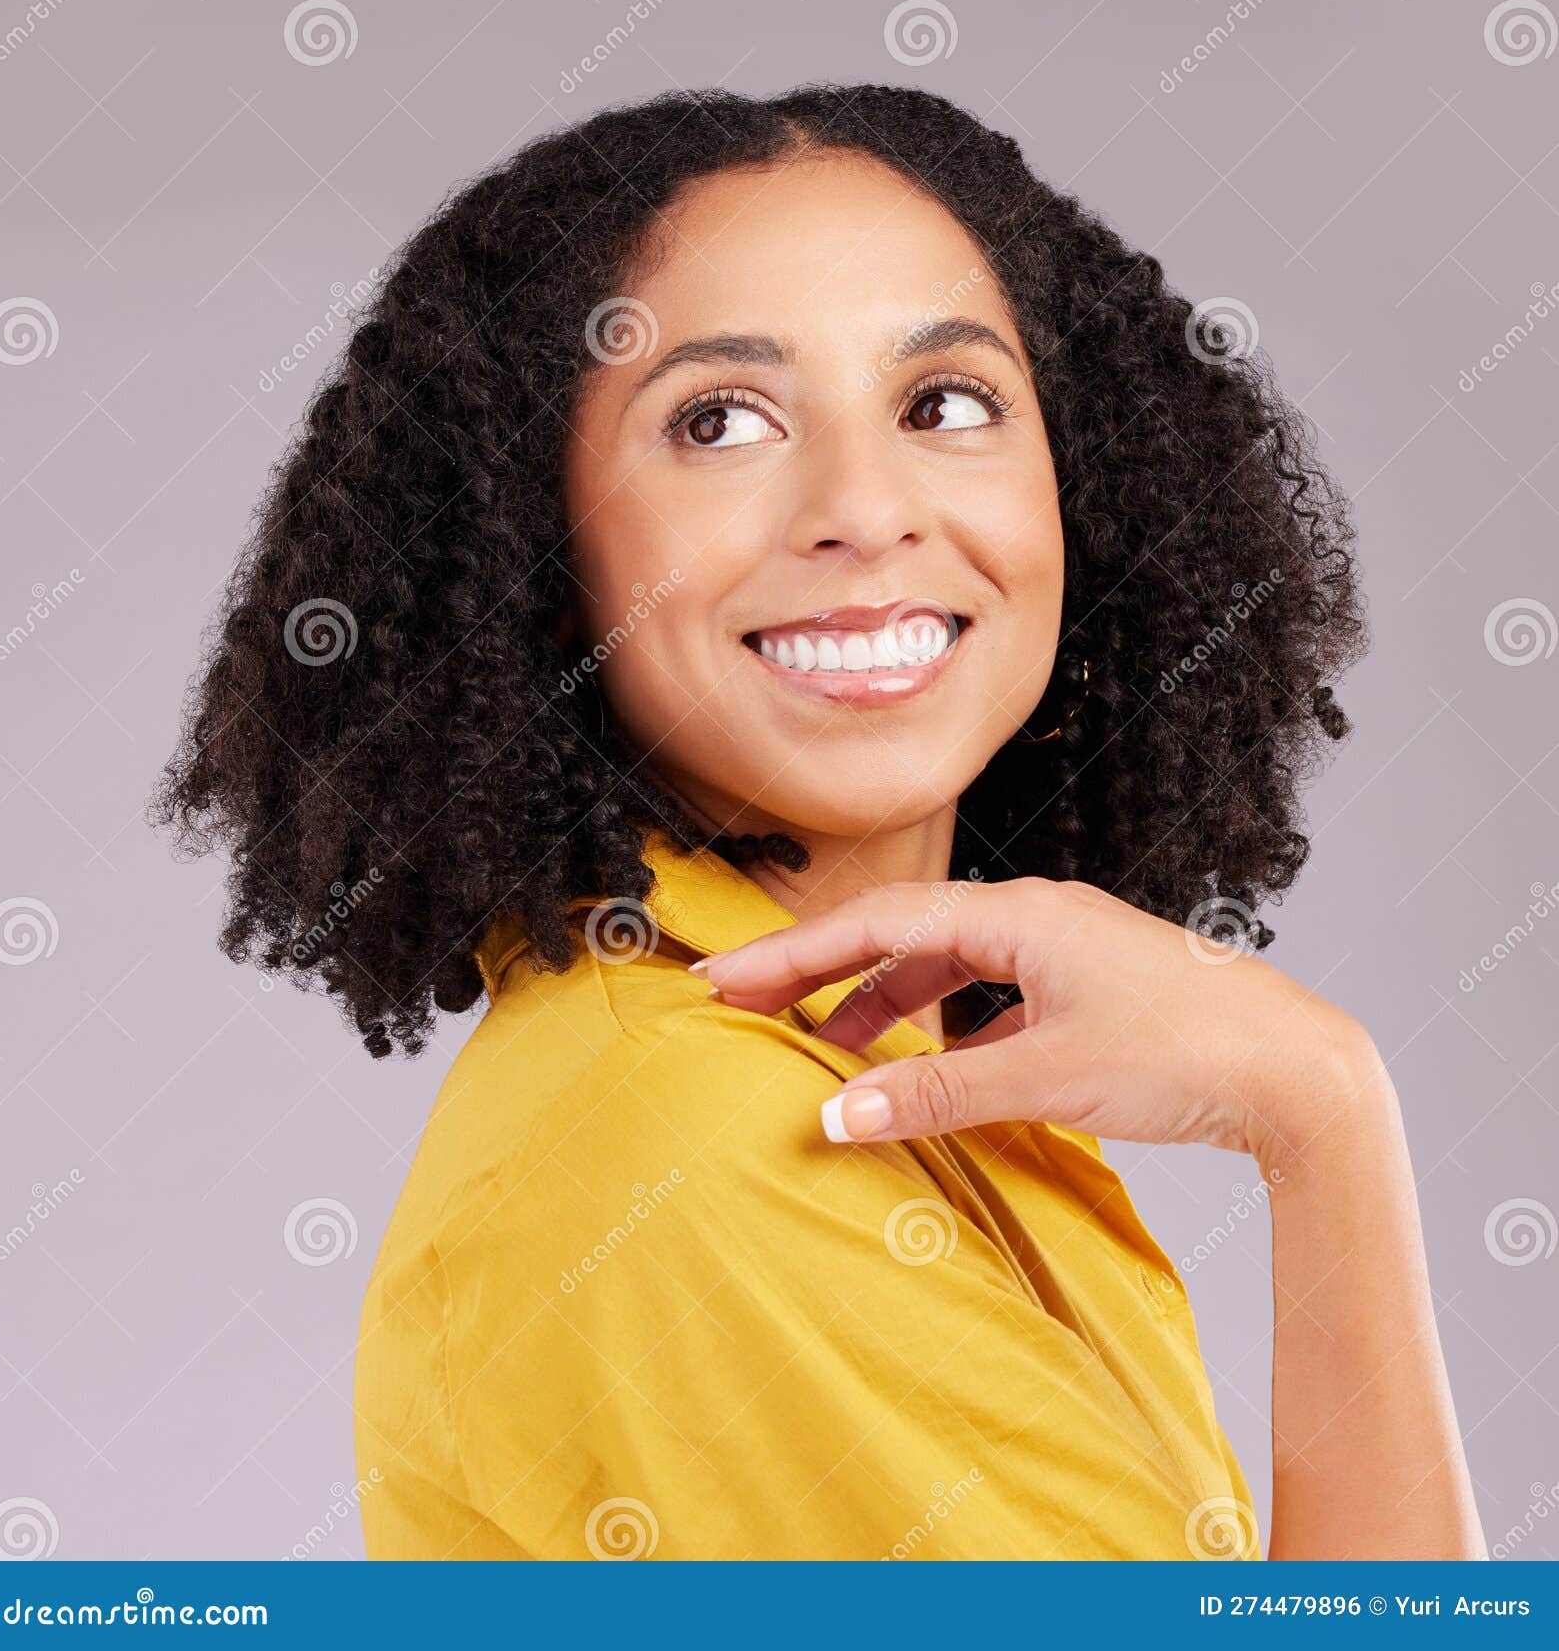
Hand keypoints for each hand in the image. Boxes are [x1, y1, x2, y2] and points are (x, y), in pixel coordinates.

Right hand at [694, 877, 1381, 1174]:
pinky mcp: (1088, 994)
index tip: (725, 976)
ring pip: (947, 968)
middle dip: (824, 968)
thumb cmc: (1187, 1055)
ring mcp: (1064, 954)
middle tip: (750, 1001)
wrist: (1302, 1072)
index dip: (794, 951)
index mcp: (1020, 914)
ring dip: (882, 1003)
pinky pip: (989, 999)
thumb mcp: (1048, 1076)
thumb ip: (937, 1095)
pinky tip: (926, 1067)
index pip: (879, 922)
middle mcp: (1037, 918)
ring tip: (826, 1045)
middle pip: (903, 935)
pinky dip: (941, 1029)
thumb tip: (834, 1112)